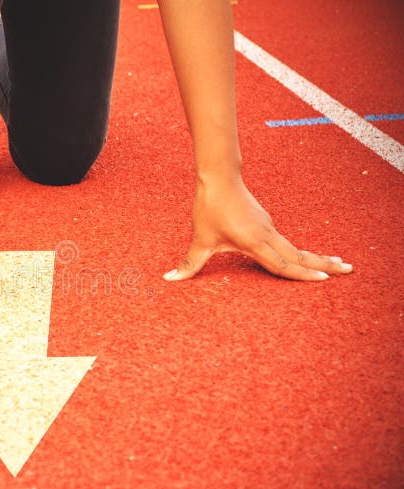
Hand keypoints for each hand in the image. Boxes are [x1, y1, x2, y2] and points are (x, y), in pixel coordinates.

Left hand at [164, 177, 352, 281]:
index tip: (324, 280)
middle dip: (324, 264)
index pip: (283, 264)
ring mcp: (268, 227)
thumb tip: (169, 279)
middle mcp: (267, 234)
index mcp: (255, 241)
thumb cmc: (210, 207)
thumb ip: (188, 263)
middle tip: (349, 270)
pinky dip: (300, 251)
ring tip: (336, 264)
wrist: (219, 177)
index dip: (302, 274)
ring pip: (295, 247)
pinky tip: (306, 256)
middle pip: (299, 255)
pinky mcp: (265, 222)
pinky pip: (286, 242)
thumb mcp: (199, 240)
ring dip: (316, 257)